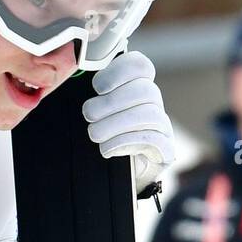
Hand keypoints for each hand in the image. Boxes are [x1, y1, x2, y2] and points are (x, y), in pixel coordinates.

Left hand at [81, 50, 175, 195]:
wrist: (115, 176)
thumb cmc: (102, 138)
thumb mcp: (94, 113)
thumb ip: (90, 94)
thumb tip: (75, 74)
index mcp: (136, 86)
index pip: (140, 65)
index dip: (119, 71)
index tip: (97, 87)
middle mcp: (153, 104)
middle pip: (145, 90)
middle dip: (112, 102)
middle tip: (89, 114)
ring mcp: (162, 126)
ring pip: (148, 114)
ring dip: (115, 124)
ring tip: (95, 134)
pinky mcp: (166, 150)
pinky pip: (152, 139)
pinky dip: (124, 142)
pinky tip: (107, 148)